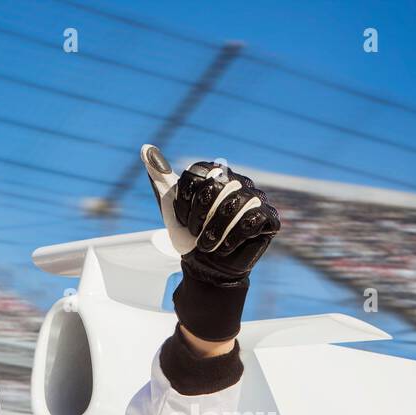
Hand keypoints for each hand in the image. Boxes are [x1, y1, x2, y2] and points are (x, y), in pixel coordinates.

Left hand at [171, 161, 280, 286]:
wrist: (207, 266)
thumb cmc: (190, 235)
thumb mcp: (171, 207)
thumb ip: (160, 177)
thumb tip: (146, 148)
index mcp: (215, 172)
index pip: (196, 176)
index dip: (184, 203)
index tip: (183, 220)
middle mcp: (237, 179)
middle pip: (214, 188)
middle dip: (199, 218)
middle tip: (195, 234)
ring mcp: (255, 196)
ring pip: (233, 205)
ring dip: (214, 231)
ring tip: (207, 245)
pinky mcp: (269, 216)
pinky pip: (251, 221)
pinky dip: (232, 238)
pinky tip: (225, 248)